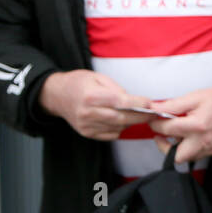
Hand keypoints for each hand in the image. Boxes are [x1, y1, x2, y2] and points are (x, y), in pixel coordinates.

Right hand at [38, 70, 157, 140]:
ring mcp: (86, 125)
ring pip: (118, 128)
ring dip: (132, 123)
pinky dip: (120, 129)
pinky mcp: (87, 133)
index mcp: (91, 96)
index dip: (139, 104)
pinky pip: (111, 135)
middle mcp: (88, 113)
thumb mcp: (98, 77)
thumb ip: (117, 89)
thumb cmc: (80, 83)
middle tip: (155, 114)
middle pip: (121, 118)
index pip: (120, 102)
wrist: (56, 95)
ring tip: (140, 115)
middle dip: (141, 117)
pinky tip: (121, 120)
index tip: (152, 104)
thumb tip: (135, 101)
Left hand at [148, 86, 211, 163]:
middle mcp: (204, 140)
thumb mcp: (192, 97)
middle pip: (175, 156)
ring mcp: (209, 147)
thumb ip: (171, 105)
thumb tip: (153, 109)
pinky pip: (194, 155)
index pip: (167, 130)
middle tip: (161, 135)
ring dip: (176, 148)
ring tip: (176, 133)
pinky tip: (187, 136)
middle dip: (164, 146)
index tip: (154, 120)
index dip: (156, 124)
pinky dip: (187, 148)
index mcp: (197, 125)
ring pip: (184, 158)